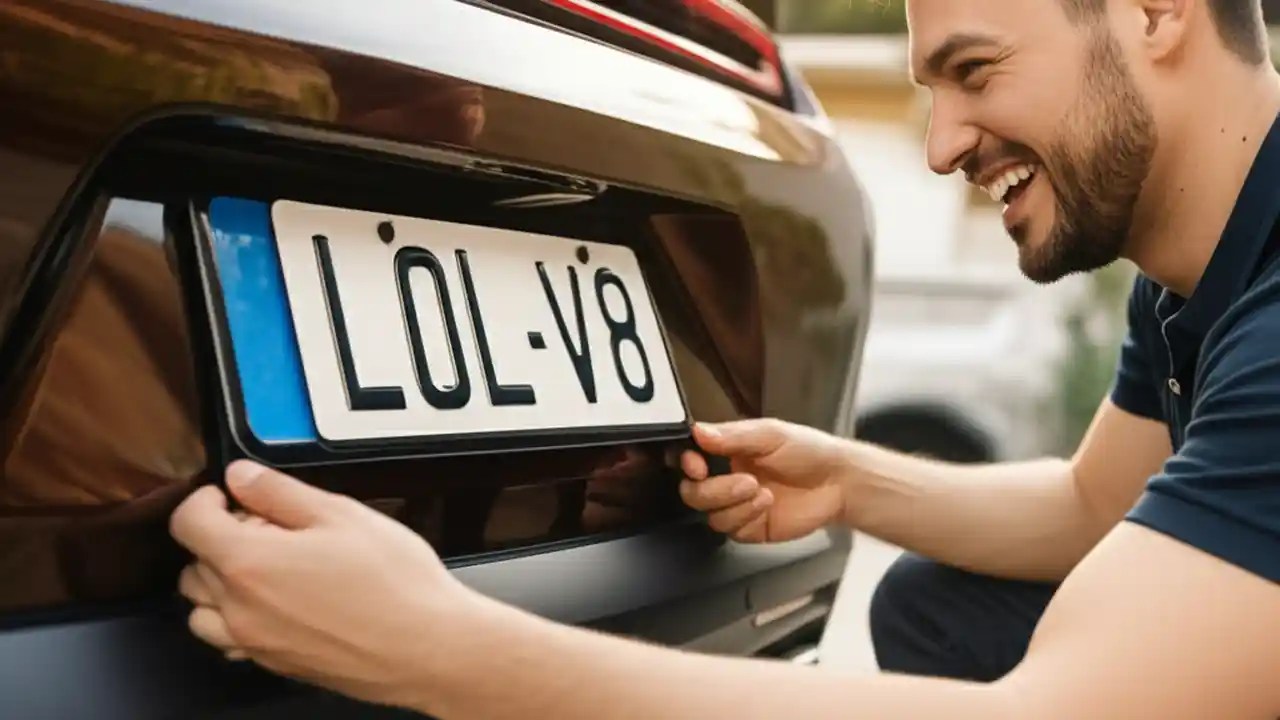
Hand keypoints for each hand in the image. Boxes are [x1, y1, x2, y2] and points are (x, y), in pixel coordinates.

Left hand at [169, 460, 468, 709]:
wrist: (427, 648)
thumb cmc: (393, 584)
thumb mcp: (340, 514)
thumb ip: (279, 492)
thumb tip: (242, 477)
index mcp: (247, 564)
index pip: (188, 523)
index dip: (206, 499)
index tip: (232, 494)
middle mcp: (239, 609)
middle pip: (193, 566)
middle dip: (219, 538)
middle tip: (268, 527)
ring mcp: (255, 643)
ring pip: (202, 612)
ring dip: (221, 584)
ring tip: (270, 567)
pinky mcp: (276, 664)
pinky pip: (231, 640)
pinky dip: (238, 619)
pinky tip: (282, 602)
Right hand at [677, 420, 850, 542]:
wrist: (837, 483)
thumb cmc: (809, 452)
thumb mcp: (770, 434)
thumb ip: (731, 435)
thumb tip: (698, 431)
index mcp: (727, 451)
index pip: (689, 459)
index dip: (687, 464)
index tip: (697, 464)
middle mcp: (727, 478)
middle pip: (693, 492)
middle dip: (714, 489)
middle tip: (744, 480)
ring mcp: (737, 505)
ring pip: (709, 514)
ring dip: (734, 504)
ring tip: (762, 491)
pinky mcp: (749, 527)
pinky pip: (730, 529)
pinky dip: (746, 516)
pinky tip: (766, 503)